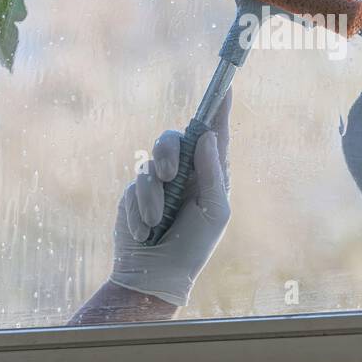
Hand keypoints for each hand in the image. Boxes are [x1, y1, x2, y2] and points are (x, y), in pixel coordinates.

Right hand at [109, 91, 231, 307]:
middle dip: (170, 152)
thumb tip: (208, 136)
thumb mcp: (214, 211)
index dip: (219, 109)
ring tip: (159, 220)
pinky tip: (146, 232)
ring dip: (156, 194)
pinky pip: (137, 184)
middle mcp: (186, 171)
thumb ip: (212, 173)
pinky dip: (143, 209)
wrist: (157, 274)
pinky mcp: (136, 192)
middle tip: (170, 175)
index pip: (215, 134)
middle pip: (176, 137)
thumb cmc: (194, 245)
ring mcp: (159, 180)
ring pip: (153, 160)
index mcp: (210, 173)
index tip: (224, 87)